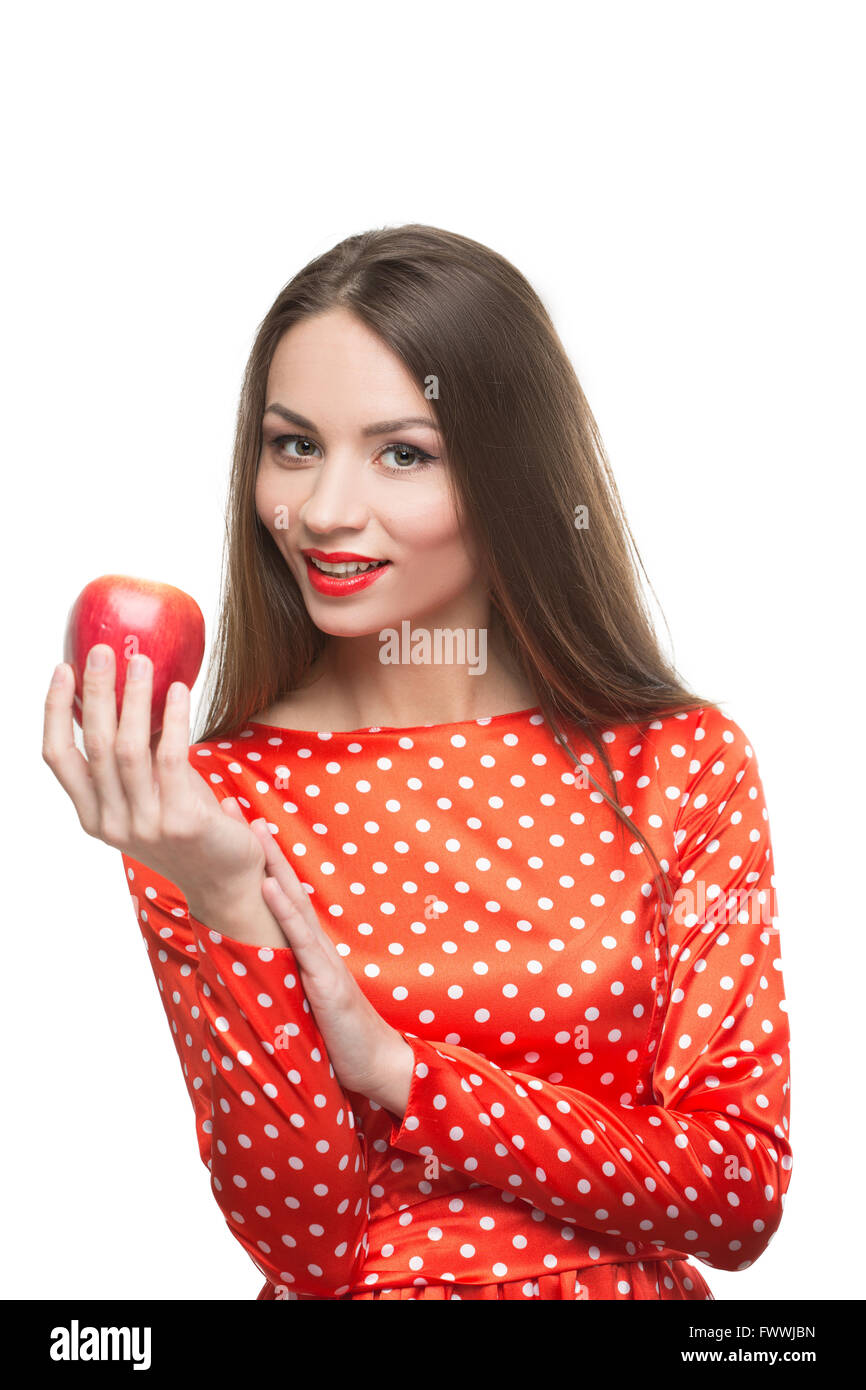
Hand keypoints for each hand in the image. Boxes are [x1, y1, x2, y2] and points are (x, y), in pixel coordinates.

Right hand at [42, 645, 266, 913]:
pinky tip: (180, 692)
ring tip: (143, 661)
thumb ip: (132, 757)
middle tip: (102, 650)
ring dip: (134, 698)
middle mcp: (111, 823)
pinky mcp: (181, 822)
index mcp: (93, 815)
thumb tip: (128, 689)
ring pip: (127, 749)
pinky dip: (173, 720)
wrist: (226, 880)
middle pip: (93, 745)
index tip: (62, 670)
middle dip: (96, 692)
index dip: (54, 711)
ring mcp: (145, 825)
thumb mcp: (150, 791)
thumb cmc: (188, 824)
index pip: (57, 758)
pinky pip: (171, 758)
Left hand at [248, 817, 411, 1105]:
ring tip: (251, 828)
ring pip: (292, 901)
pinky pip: (301, 939)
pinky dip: (283, 909)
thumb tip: (260, 954)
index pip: (282, 893)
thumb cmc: (340, 1034)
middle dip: (261, 845)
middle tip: (233, 803)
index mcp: (309, 946)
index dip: (261, 859)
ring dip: (271, 863)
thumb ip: (290, 970)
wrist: (377, 1064)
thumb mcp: (307, 994)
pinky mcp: (324, 980)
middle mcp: (315, 943)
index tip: (237, 824)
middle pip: (285, 883)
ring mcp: (321, 958)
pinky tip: (268, 884)